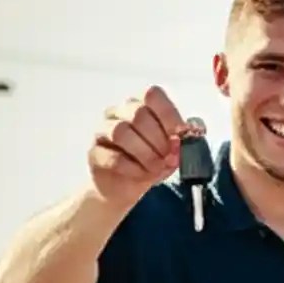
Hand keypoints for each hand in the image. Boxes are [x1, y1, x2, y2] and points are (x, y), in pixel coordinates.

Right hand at [90, 86, 183, 206]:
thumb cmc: (152, 162)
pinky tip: (142, 174)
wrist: (126, 187)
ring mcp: (103, 131)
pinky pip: (113, 157)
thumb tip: (188, 133)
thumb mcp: (174, 151)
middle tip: (168, 157)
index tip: (180, 134)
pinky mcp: (95, 153)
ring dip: (146, 153)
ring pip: (121, 131)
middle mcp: (119, 112)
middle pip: (138, 113)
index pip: (152, 95)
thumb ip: (183, 140)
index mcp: (141, 105)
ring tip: (156, 167)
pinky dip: (134, 168)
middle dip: (159, 139)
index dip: (169, 114)